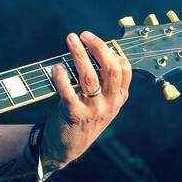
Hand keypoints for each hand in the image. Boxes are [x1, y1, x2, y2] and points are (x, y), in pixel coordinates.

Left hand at [43, 31, 131, 168]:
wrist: (66, 147)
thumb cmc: (82, 117)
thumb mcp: (101, 103)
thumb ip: (103, 83)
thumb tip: (92, 50)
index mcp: (118, 98)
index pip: (124, 70)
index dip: (112, 51)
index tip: (97, 40)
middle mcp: (109, 104)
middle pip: (110, 69)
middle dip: (98, 47)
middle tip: (84, 34)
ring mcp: (93, 110)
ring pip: (90, 76)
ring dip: (79, 54)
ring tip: (71, 39)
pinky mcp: (74, 114)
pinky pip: (68, 91)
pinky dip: (62, 76)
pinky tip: (57, 67)